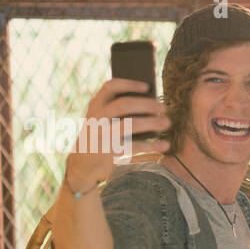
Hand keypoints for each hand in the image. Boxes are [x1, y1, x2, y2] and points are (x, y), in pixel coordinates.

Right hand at [63, 78, 170, 193]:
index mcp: (96, 105)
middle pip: (123, 105)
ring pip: (129, 124)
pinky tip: (165, 145)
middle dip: (146, 104)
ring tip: (167, 123)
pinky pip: (133, 146)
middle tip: (164, 107)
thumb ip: (119, 110)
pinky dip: (151, 145)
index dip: (129, 84)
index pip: (110, 87)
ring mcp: (101, 135)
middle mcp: (96, 117)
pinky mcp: (108, 151)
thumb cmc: (101, 136)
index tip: (147, 86)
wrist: (83, 164)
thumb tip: (152, 104)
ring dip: (151, 122)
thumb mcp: (103, 120)